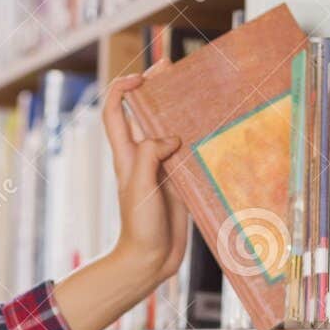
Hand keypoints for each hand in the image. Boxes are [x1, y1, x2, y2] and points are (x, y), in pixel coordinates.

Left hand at [101, 66, 188, 291]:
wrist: (150, 261)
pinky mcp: (180, 183)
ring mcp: (162, 170)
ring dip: (181, 112)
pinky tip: (213, 130)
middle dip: (156, 89)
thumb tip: (171, 137)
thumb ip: (150, 155)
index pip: (115, 112)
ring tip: (198, 92)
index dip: (123, 89)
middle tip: (174, 68)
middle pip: (144, 115)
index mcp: (127, 156)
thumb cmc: (139, 226)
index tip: (143, 77)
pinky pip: (189, 155)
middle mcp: (143, 158)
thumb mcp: (139, 186)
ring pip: (170, 132)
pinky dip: (198, 141)